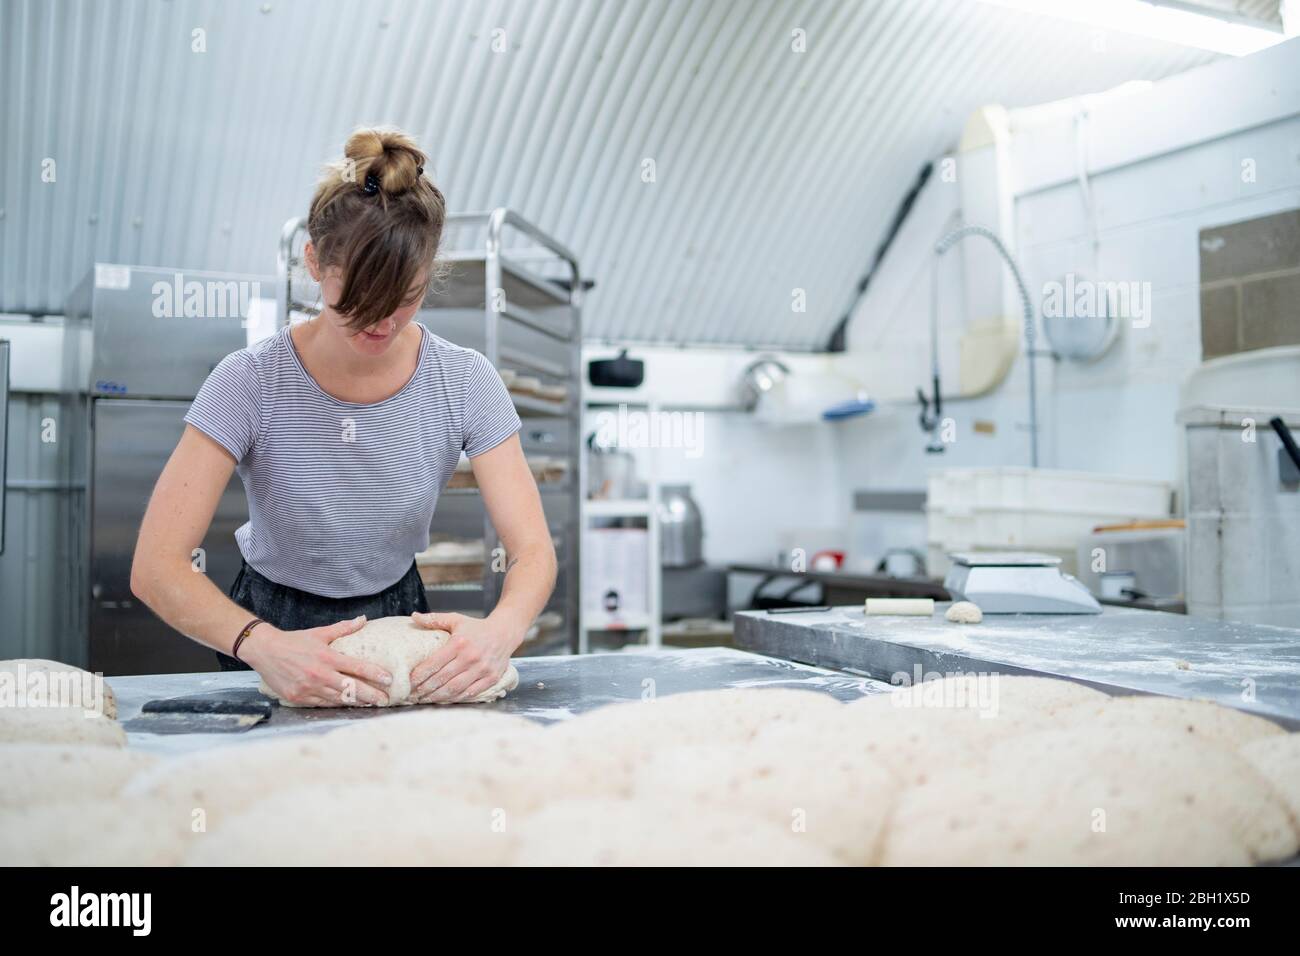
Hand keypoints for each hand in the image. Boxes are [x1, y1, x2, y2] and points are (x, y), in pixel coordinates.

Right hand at [242, 616, 392, 706]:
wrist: (264, 650)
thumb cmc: (294, 641)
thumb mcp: (319, 632)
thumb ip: (343, 629)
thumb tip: (362, 620)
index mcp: (327, 657)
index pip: (357, 667)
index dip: (375, 674)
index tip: (388, 679)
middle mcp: (319, 674)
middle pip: (351, 688)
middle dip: (371, 695)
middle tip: (385, 699)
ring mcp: (308, 688)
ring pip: (338, 698)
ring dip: (355, 701)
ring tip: (370, 703)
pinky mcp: (298, 697)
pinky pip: (322, 704)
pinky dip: (336, 704)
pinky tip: (347, 704)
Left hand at [409, 612, 520, 703]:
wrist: (505, 632)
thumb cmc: (477, 627)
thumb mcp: (456, 619)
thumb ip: (434, 619)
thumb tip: (414, 616)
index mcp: (459, 643)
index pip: (434, 663)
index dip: (420, 675)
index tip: (410, 682)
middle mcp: (471, 657)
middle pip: (442, 679)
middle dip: (426, 689)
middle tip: (414, 694)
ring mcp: (482, 669)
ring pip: (455, 689)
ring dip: (438, 697)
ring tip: (426, 699)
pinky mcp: (491, 678)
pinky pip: (470, 693)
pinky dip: (456, 698)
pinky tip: (445, 699)